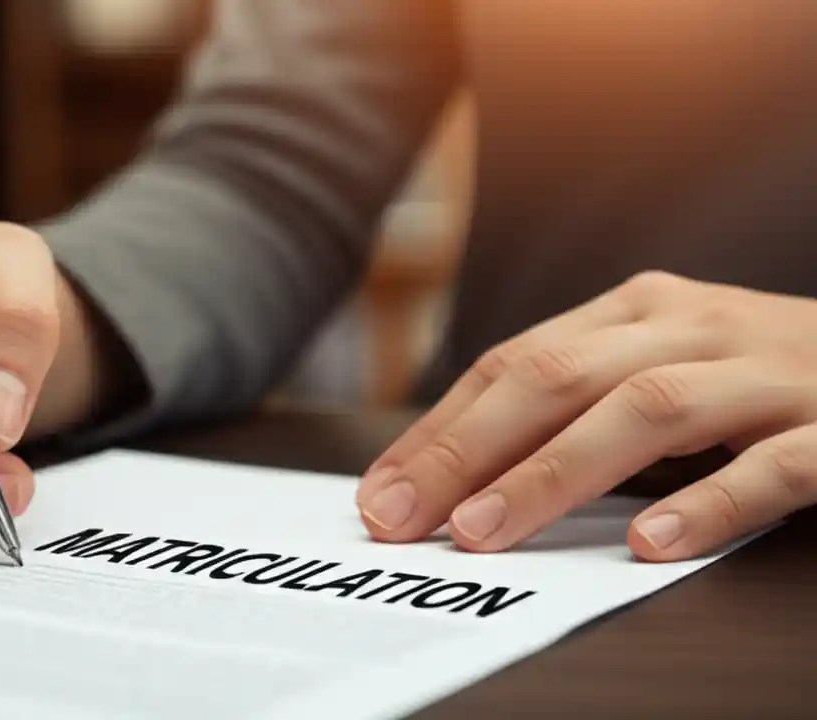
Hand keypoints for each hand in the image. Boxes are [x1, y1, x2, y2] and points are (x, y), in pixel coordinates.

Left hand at [356, 271, 816, 560]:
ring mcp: (763, 372)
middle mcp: (689, 327)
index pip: (511, 365)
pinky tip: (653, 543)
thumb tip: (456, 477)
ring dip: (556, 473)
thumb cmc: (757, 380)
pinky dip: (710, 502)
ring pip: (645, 410)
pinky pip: (772, 465)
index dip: (439, 431)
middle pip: (556, 378)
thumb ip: (575, 408)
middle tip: (406, 517)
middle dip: (468, 450)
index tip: (381, 495)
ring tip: (488, 531)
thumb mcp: (658, 372)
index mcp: (635, 313)